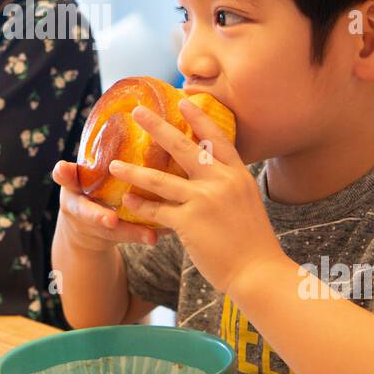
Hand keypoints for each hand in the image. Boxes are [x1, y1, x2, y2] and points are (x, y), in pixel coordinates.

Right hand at [51, 160, 159, 253]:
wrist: (83, 228)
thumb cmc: (87, 188)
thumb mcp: (77, 176)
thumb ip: (78, 166)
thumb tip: (114, 125)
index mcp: (71, 186)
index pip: (65, 178)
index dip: (63, 173)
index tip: (62, 168)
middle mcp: (80, 207)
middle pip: (87, 213)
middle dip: (99, 216)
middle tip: (110, 220)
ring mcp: (95, 225)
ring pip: (112, 231)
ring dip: (130, 232)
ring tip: (148, 236)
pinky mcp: (111, 236)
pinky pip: (128, 237)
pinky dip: (143, 236)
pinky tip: (161, 235)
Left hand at [107, 99, 287, 293]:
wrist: (259, 273)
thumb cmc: (254, 243)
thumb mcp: (248, 203)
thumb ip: (230, 186)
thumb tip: (214, 174)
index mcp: (238, 176)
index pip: (218, 138)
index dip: (200, 118)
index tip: (184, 100)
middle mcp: (221, 182)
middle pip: (183, 147)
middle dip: (157, 127)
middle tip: (137, 112)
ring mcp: (205, 200)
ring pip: (160, 179)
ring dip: (133, 172)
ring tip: (114, 165)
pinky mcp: (189, 222)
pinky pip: (157, 210)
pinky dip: (140, 206)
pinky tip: (127, 202)